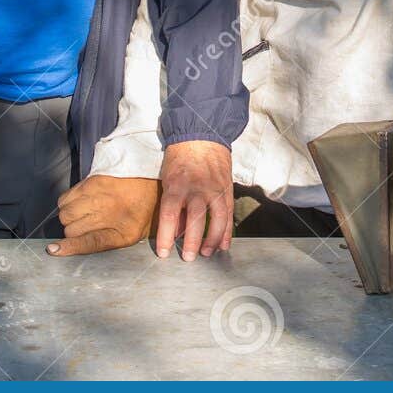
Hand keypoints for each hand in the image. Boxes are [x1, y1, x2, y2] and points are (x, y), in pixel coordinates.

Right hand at [47, 175, 159, 255]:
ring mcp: (98, 195)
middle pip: (72, 229)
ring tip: (82, 215)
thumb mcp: (138, 232)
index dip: (70, 247)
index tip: (54, 250)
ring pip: (65, 213)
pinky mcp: (91, 182)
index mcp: (125, 232)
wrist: (152, 175)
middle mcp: (109, 213)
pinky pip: (65, 198)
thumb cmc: (145, 207)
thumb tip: (81, 247)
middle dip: (73, 233)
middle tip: (85, 227)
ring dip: (68, 218)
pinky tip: (79, 203)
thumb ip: (114, 242)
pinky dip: (66, 204)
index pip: (90, 242)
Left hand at [155, 140, 232, 259]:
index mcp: (177, 185)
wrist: (202, 134)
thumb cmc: (180, 158)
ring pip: (217, 219)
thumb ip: (172, 205)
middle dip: (191, 242)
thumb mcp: (168, 178)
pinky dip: (227, 231)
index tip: (163, 253)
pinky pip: (229, 214)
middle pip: (195, 219)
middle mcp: (197, 188)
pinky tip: (223, 245)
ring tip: (206, 253)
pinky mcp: (227, 189)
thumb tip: (174, 231)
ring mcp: (215, 189)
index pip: (169, 214)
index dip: (166, 236)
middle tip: (188, 258)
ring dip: (212, 240)